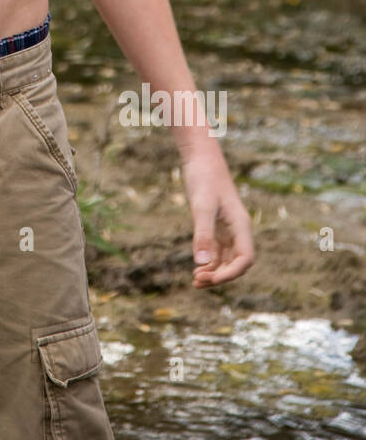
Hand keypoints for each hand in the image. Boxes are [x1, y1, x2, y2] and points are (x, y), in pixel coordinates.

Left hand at [180, 150, 254, 287]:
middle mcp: (237, 230)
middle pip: (236, 263)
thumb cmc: (204, 178)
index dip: (231, 273)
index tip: (210, 278)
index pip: (245, 258)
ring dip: (213, 272)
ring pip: (226, 259)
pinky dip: (208, 262)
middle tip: (197, 281)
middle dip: (220, 276)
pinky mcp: (215, 226)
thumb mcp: (202, 206)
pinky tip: (197, 269)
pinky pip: (216, 251)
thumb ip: (202, 234)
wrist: (200, 158)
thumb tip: (202, 263)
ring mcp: (227, 229)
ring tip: (195, 281)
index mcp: (241, 225)